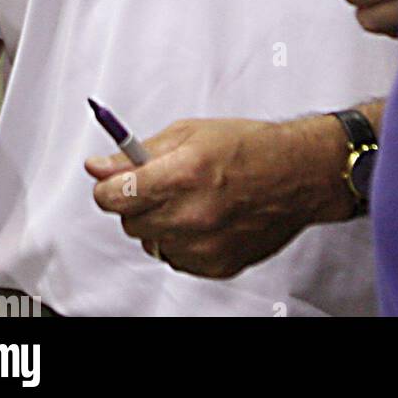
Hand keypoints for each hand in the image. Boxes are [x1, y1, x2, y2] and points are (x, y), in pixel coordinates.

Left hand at [85, 114, 351, 278]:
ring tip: (191, 200)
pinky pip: (175, 258)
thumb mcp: (191, 132)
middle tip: (163, 184)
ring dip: (160, 222)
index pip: (114, 195)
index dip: (107, 186)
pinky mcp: (216, 265)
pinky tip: (205, 218)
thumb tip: (98, 167)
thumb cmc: (251, 147)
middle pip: (129, 221)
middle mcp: (191, 213)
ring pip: (151, 242)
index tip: (110, 182)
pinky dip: (182, 241)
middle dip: (138, 202)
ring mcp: (204, 245)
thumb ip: (139, 153)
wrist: (298, 174)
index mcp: (183, 172)